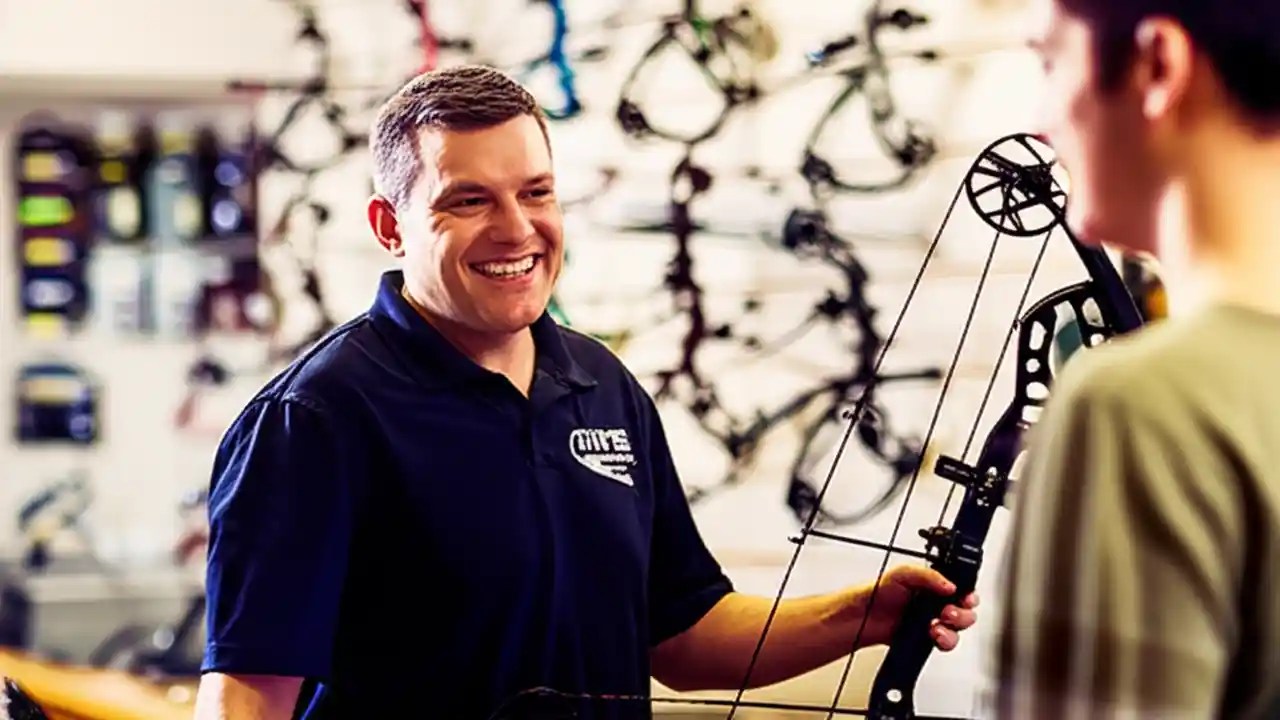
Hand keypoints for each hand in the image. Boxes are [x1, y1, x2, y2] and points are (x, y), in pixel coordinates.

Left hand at [853, 565, 978, 650]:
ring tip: (937, 625)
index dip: (968, 595)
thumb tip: (950, 585)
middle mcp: (937, 603)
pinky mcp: (928, 638)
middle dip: (962, 613)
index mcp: (935, 585)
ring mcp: (934, 621)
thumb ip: (928, 576)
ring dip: (953, 629)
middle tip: (948, 613)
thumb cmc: (879, 592)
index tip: (965, 598)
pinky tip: (933, 634)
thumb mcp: (903, 573)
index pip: (962, 589)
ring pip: (958, 629)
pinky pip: (947, 643)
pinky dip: (945, 640)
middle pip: (966, 610)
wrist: (865, 617)